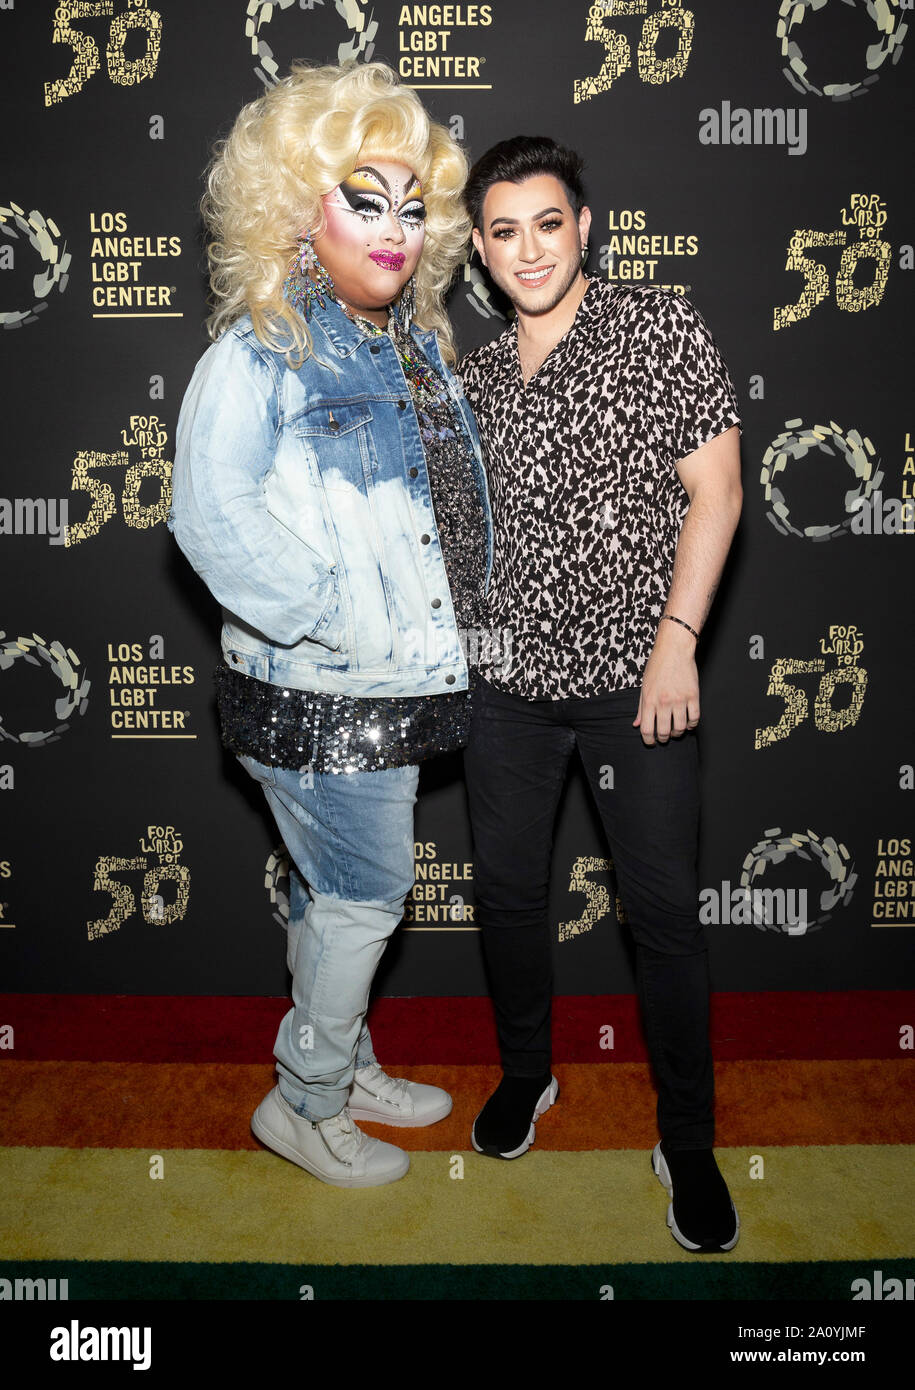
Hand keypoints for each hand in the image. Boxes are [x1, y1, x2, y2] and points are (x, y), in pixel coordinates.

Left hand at [633, 621, 699, 745]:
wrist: (674, 649)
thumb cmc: (657, 665)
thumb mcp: (644, 686)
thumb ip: (641, 707)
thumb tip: (636, 724)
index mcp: (649, 700)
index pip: (647, 729)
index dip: (649, 740)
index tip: (651, 742)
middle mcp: (664, 701)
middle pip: (664, 732)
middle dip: (663, 738)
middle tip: (664, 737)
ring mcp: (679, 699)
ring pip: (680, 728)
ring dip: (678, 733)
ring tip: (676, 731)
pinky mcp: (693, 695)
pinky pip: (694, 718)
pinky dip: (691, 725)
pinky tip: (688, 723)